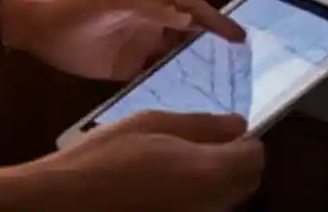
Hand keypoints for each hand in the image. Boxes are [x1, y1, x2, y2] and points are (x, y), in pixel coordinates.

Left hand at [4, 0, 245, 80]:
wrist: (36, 25)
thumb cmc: (74, 6)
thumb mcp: (112, 0)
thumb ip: (150, 8)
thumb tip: (189, 18)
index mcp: (150, 2)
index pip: (192, 9)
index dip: (216, 21)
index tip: (240, 38)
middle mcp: (150, 24)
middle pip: (190, 35)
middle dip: (214, 48)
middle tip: (241, 71)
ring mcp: (138, 48)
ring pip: (176, 58)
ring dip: (197, 70)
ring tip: (223, 91)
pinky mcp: (125, 70)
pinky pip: (155, 78)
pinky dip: (172, 87)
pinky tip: (188, 104)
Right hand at [25, 111, 263, 211]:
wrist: (72, 200)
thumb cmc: (108, 155)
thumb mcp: (151, 124)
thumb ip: (202, 124)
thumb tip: (239, 124)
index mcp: (211, 171)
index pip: (256, 155)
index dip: (245, 138)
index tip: (222, 128)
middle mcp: (214, 203)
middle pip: (248, 181)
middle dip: (238, 159)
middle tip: (204, 141)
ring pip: (229, 198)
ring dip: (220, 178)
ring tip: (181, 160)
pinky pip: (206, 208)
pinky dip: (200, 193)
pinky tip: (167, 181)